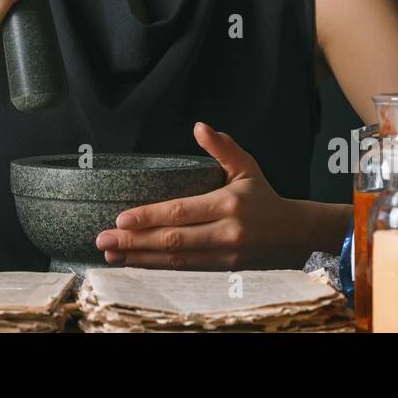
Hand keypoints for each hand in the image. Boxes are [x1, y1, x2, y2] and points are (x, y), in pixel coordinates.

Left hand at [94, 122, 310, 269]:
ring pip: (176, 260)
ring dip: (140, 259)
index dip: (149, 217)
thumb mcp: (247, 166)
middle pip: (172, 240)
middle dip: (134, 242)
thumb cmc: (264, 196)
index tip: (120, 219)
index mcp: (229, 204)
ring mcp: (224, 256)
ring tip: (111, 255)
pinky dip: (159, 269)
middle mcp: (226, 233)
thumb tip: (199, 126)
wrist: (294, 235)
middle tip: (103, 240)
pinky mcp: (223, 271)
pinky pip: (185, 270)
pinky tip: (136, 265)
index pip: (180, 212)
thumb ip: (223, 147)